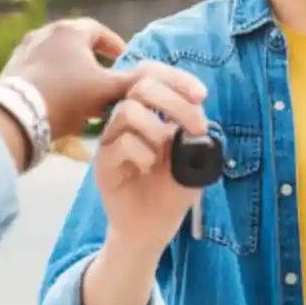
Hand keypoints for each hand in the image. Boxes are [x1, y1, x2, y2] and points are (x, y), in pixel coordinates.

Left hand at [0, 18, 132, 138]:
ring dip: (72, 71)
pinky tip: (59, 99)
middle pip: (76, 43)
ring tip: (82, 91)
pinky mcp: (12, 68)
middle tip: (105, 75)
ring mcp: (25, 49)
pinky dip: (54, 80)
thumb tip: (149, 76)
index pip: (100, 31)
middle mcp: (46, 32)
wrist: (16, 115)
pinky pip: (40, 70)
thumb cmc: (67, 97)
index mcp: (70, 31)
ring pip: (57, 57)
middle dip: (93, 59)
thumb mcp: (106, 91)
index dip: (115, 46)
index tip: (124, 60)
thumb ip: (130, 82)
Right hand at [94, 62, 209, 253]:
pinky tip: (149, 168)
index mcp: (151, 111)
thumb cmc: (172, 191)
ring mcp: (113, 138)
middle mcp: (128, 118)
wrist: (152, 229)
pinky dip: (143, 153)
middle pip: (142, 85)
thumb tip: (196, 109)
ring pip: (129, 111)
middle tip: (196, 128)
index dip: (178, 79)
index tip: (202, 96)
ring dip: (157, 130)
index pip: (155, 75)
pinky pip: (122, 142)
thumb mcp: (194, 159)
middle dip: (175, 103)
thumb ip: (193, 133)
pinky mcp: (103, 161)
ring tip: (164, 155)